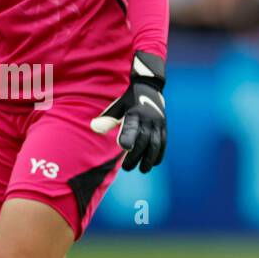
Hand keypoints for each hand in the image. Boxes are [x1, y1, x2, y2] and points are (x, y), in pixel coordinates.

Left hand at [90, 51, 166, 172]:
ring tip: (143, 170)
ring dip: (149, 159)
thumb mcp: (117, 106)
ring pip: (155, 144)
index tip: (124, 148)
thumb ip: (107, 119)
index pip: (131, 127)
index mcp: (134, 112)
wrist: (149, 87)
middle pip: (143, 140)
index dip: (128, 137)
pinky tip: (153, 163)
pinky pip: (163, 143)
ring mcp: (158, 123)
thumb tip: (94, 128)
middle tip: (127, 168)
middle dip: (136, 156)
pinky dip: (159, 154)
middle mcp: (148, 118)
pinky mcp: (164, 127)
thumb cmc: (128, 100)